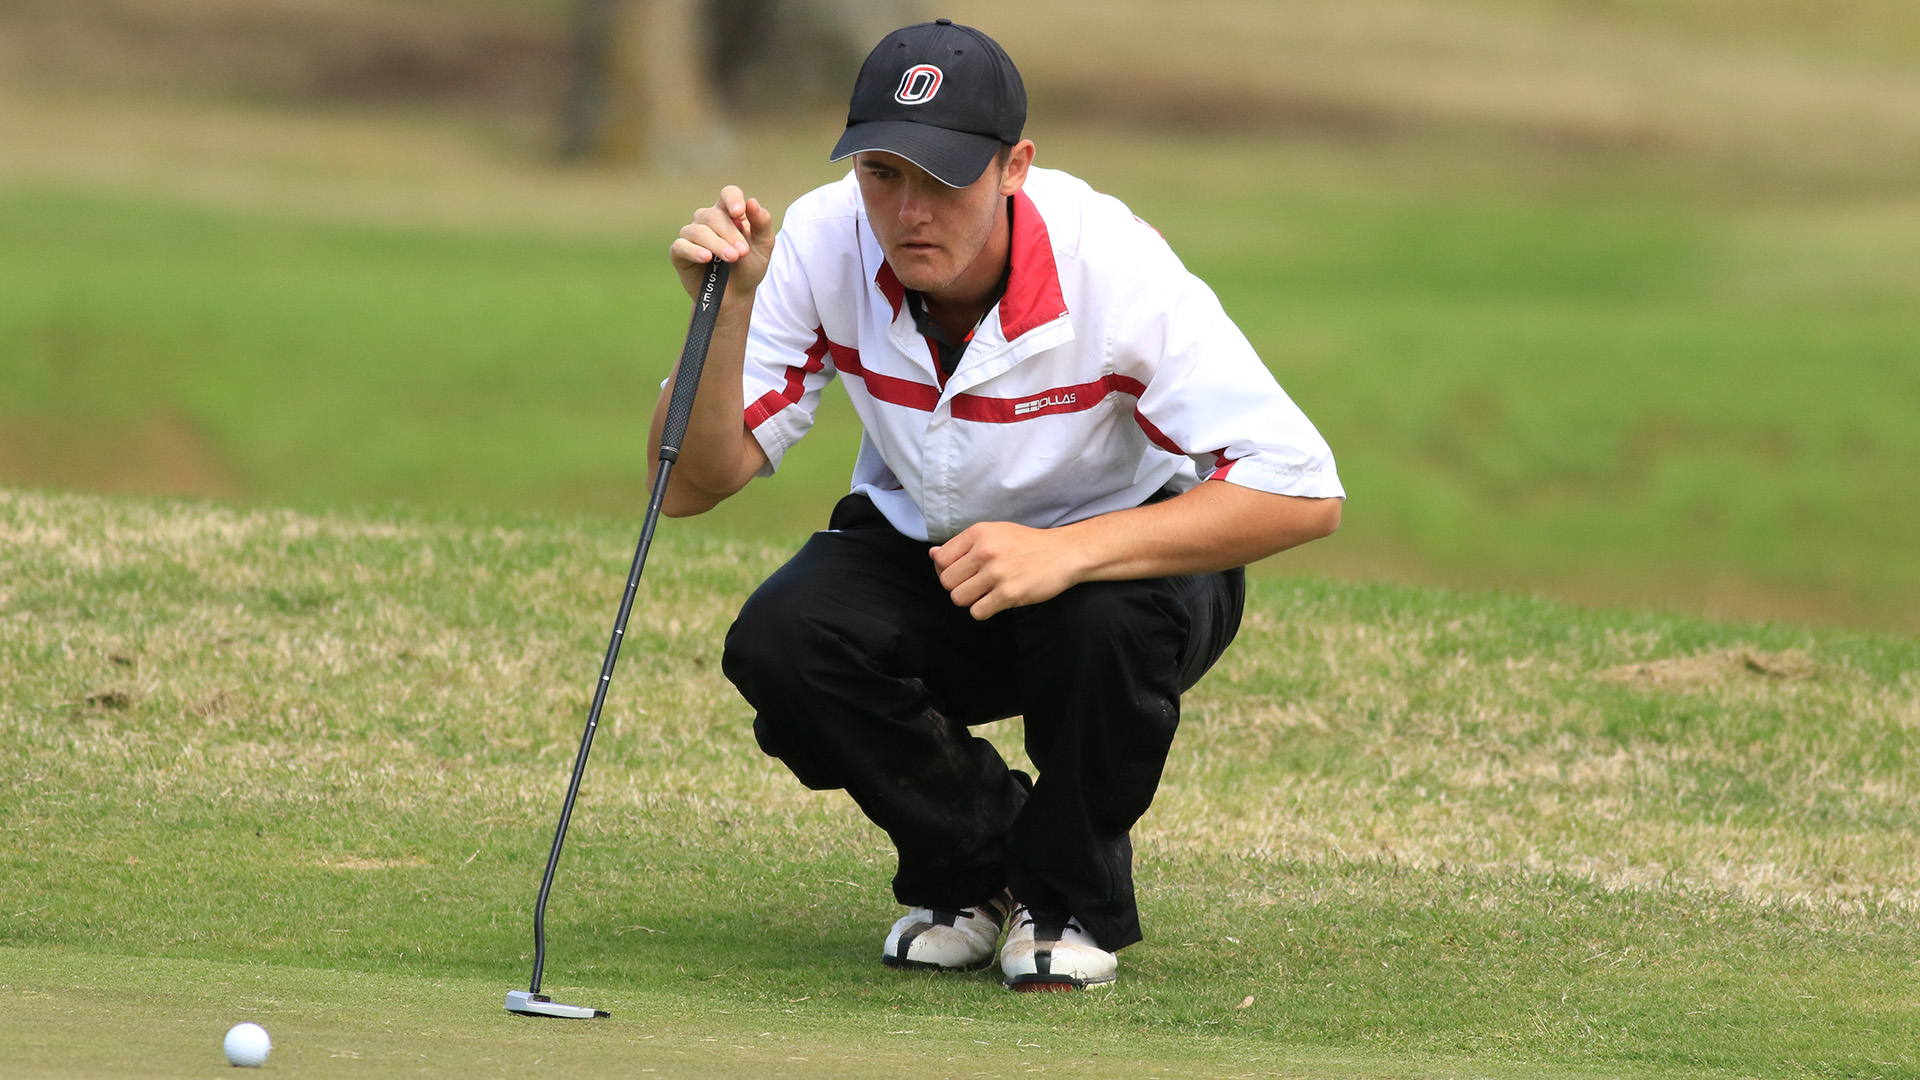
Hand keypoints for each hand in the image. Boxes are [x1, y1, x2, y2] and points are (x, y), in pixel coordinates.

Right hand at [669, 186, 774, 301]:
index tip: (739, 214)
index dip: (733, 200)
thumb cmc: (749, 266)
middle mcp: (707, 219)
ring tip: (731, 258)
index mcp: (728, 212)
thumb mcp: (764, 247)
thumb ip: (762, 224)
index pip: (728, 194)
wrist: (736, 295)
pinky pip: (681, 246)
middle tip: (742, 252)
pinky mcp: (679, 252)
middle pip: (714, 216)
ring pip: (698, 231)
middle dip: (730, 234)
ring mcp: (691, 234)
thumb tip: (752, 202)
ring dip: (717, 244)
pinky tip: (706, 258)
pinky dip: (694, 251)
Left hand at [930, 522, 1086, 619]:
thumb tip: (932, 555)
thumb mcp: (995, 533)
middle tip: (976, 585)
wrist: (1064, 553)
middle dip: (958, 587)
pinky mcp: (1008, 594)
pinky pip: (978, 612)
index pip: (940, 559)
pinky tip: (996, 601)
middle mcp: (984, 551)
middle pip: (946, 581)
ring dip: (970, 600)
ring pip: (958, 598)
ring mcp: (996, 573)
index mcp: (979, 533)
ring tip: (986, 593)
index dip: (946, 570)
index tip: (961, 573)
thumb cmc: (1027, 544)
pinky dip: (984, 611)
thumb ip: (964, 544)